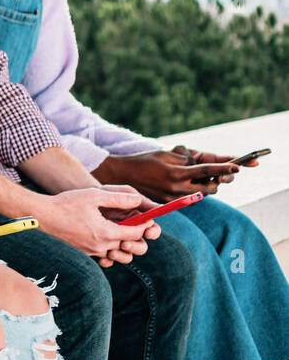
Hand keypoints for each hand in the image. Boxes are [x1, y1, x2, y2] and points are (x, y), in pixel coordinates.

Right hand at [37, 186, 156, 266]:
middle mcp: (100, 246)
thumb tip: (139, 201)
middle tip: (135, 223)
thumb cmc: (66, 203)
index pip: (136, 234)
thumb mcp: (94, 195)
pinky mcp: (84, 253)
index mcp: (105, 233)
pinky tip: (106, 236)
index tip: (146, 217)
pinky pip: (105, 256)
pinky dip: (110, 249)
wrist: (41, 216)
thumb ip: (119, 198)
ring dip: (124, 244)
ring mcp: (92, 252)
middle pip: (130, 246)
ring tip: (121, 230)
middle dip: (137, 235)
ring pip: (119, 254)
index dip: (144, 225)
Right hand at [92, 149, 237, 201]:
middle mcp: (176, 189)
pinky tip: (186, 183)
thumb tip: (202, 165)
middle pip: (209, 187)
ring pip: (201, 195)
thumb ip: (186, 160)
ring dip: (205, 186)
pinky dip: (192, 191)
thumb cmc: (144, 161)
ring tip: (199, 177)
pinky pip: (188, 199)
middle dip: (217, 180)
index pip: (207, 170)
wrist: (122, 176)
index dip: (224, 168)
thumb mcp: (165, 155)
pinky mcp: (168, 204)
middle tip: (219, 173)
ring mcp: (172, 199)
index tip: (238, 166)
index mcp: (176, 174)